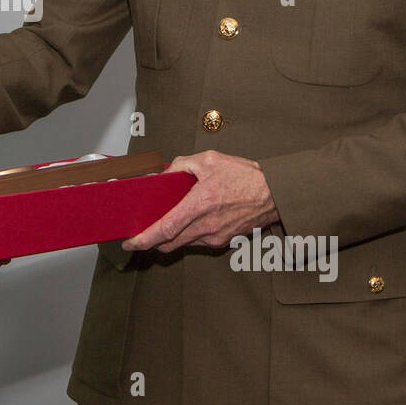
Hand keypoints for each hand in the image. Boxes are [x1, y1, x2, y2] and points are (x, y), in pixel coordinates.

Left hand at [122, 150, 278, 253]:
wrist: (276, 194)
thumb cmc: (245, 176)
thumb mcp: (210, 160)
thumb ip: (182, 165)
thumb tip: (163, 175)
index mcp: (200, 204)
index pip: (165, 229)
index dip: (144, 239)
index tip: (129, 242)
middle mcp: (206, 226)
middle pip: (168, 243)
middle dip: (150, 241)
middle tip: (138, 233)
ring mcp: (215, 237)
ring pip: (181, 244)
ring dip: (167, 238)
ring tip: (161, 223)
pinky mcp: (222, 241)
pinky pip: (195, 242)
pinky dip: (185, 236)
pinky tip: (184, 222)